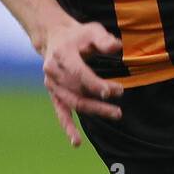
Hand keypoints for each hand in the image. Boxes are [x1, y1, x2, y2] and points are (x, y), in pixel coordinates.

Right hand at [40, 19, 123, 146]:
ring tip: (117, 114)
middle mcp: (53, 71)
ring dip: (95, 110)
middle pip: (77, 90)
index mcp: (62, 55)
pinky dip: (68, 127)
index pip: (78, 73)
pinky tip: (77, 143)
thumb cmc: (78, 35)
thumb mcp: (92, 30)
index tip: (114, 91)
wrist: (55, 38)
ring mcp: (52, 84)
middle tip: (121, 102)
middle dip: (100, 99)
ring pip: (73, 102)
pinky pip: (61, 112)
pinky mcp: (54, 93)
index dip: (95, 84)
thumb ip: (104, 39)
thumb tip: (117, 47)